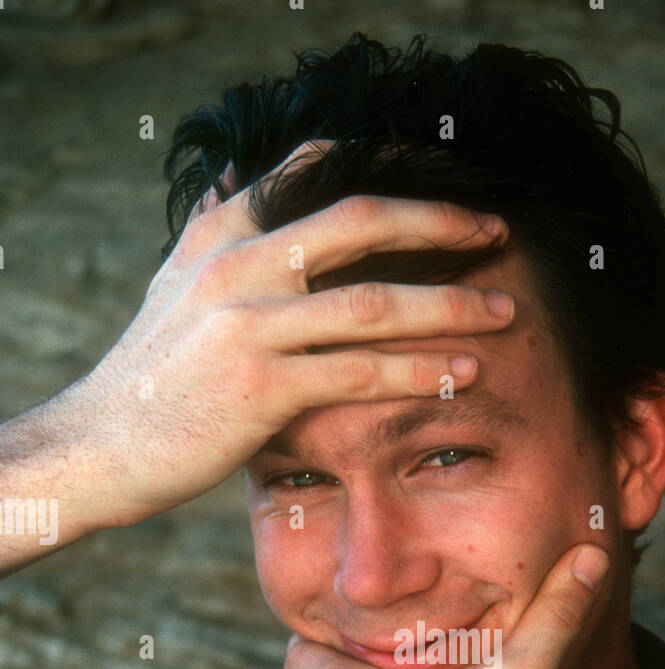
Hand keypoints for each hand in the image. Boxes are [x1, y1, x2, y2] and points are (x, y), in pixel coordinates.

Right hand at [56, 141, 513, 529]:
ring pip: (373, 303)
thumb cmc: (148, 377)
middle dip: (437, 223)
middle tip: (495, 230)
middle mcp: (236, 264)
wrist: (99, 446)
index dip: (382, 167)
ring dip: (450, 305)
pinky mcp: (260, 385)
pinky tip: (464, 373)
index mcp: (220, 234)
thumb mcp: (174, 288)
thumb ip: (214, 236)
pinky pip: (359, 372)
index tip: (440, 172)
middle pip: (359, 221)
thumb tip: (238, 185)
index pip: (309, 174)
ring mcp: (248, 323)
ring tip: (505, 311)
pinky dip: (419, 372)